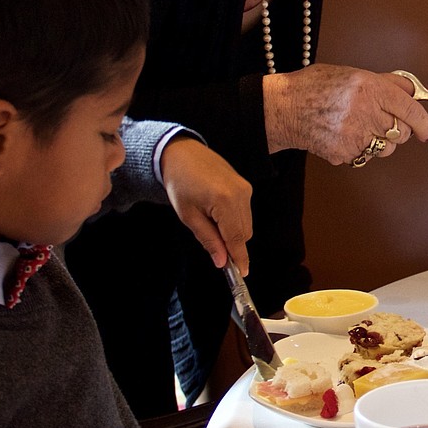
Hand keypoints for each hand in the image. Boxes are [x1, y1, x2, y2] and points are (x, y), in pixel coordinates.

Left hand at [160, 135, 252, 272]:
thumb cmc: (180, 183)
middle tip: (217, 251)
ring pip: (246, 224)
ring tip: (210, 224)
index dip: (240, 258)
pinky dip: (234, 221)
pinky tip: (217, 215)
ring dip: (233, 233)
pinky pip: (245, 212)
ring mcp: (245, 189)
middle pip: (245, 233)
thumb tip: (222, 261)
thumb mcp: (188, 216)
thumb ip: (208, 239)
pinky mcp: (245, 186)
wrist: (183, 154)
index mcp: (225, 201)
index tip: (241, 274)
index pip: (237, 238)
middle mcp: (241, 194)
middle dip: (234, 246)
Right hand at [261, 64, 427, 164]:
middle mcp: (365, 111)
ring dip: (380, 140)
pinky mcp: (345, 153)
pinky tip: (344, 134)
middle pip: (402, 132)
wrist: (284, 108)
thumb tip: (414, 91)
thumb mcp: (354, 74)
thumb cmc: (316, 87)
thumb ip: (387, 83)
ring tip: (359, 126)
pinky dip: (360, 148)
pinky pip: (365, 156)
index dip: (425, 123)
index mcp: (369, 87)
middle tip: (383, 120)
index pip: (409, 109)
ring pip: (386, 148)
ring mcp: (354, 135)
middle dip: (400, 129)